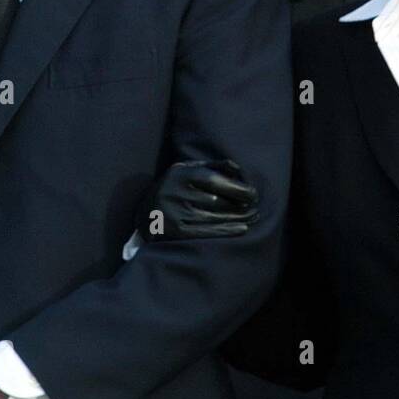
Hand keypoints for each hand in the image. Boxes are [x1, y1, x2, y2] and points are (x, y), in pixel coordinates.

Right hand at [140, 159, 258, 241]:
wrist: (143, 215)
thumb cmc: (174, 189)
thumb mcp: (186, 171)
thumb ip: (211, 166)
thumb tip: (237, 168)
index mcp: (178, 174)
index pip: (212, 179)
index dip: (236, 187)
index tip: (253, 193)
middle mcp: (173, 192)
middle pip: (216, 200)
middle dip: (239, 204)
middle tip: (255, 207)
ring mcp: (172, 213)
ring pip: (213, 217)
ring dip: (237, 218)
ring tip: (252, 216)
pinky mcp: (174, 232)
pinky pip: (206, 232)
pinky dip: (226, 230)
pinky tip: (241, 228)